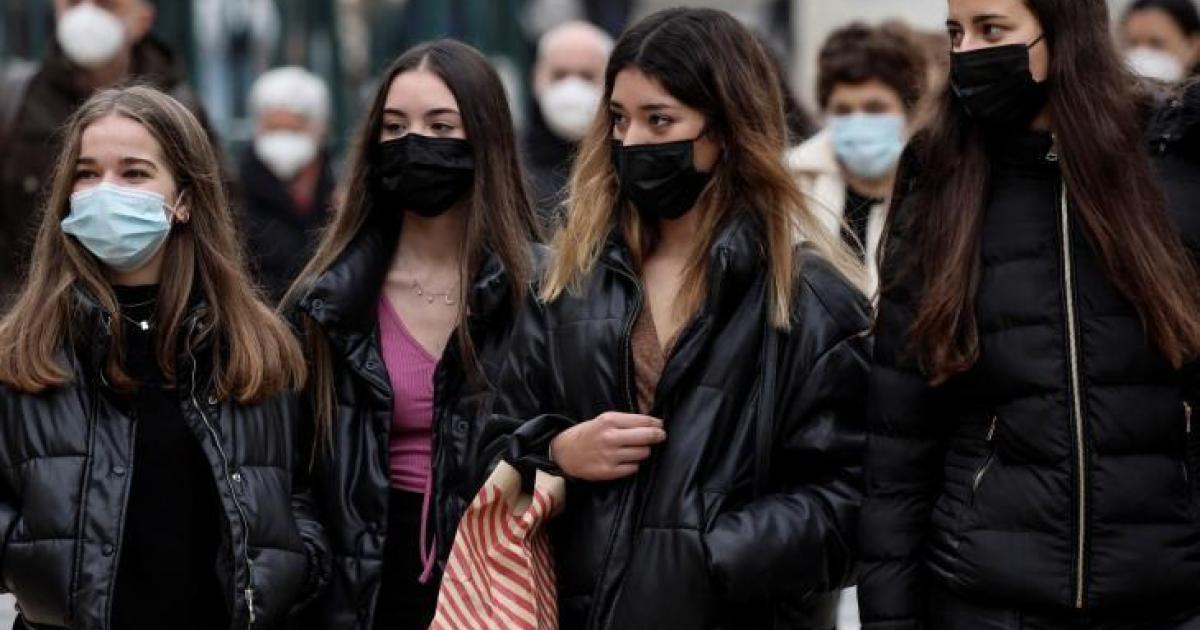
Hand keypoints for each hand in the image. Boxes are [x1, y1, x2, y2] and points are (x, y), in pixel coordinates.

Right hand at [550, 412, 665, 480]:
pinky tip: (627, 460)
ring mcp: (610, 456)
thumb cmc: (588, 434)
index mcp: (609, 420)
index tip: (660, 425)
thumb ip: (625, 421)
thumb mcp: (603, 420)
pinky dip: (634, 464)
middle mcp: (610, 437)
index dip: (656, 424)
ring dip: (644, 451)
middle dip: (658, 436)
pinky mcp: (608, 472)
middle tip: (661, 436)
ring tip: (637, 449)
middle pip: (647, 437)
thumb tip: (652, 424)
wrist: (564, 453)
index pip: (643, 421)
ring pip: (643, 453)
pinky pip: (634, 468)